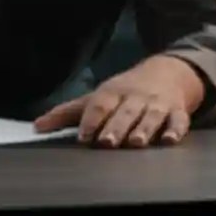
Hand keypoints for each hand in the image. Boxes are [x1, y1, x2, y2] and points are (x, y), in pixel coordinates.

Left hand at [33, 55, 205, 147]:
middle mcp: (134, 97)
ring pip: (150, 116)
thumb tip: (37, 126)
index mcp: (112, 93)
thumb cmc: (124, 92)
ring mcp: (157, 104)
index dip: (91, 120)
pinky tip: (169, 140)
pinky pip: (179, 120)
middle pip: (124, 112)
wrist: (167, 72)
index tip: (83, 138)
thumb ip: (67, 114)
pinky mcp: (177, 111)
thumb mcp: (96, 98)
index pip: (99, 105)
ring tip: (136, 142)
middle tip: (107, 142)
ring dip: (143, 128)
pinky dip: (176, 130)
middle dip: (115, 127)